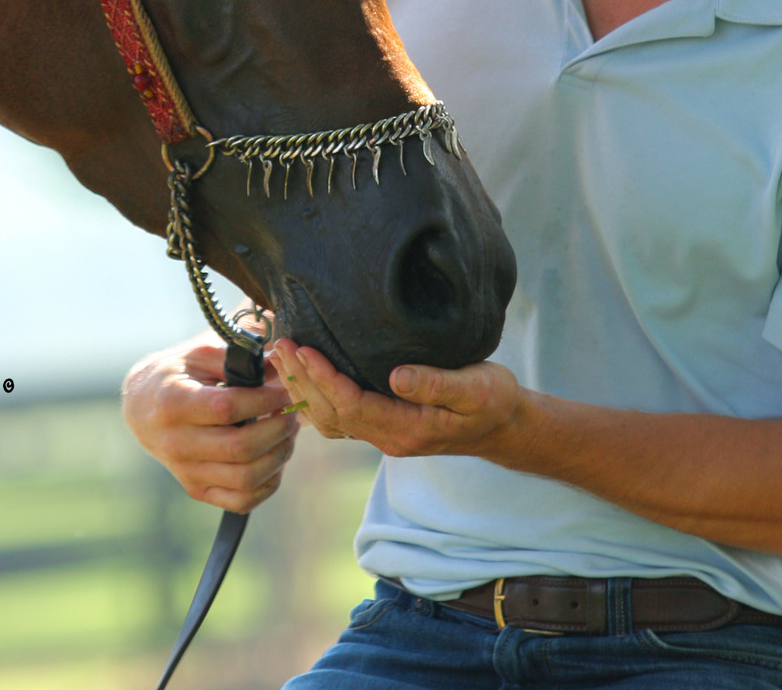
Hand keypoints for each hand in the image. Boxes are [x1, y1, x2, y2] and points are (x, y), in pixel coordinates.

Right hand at [121, 333, 298, 512]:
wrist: (143, 408)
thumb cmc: (178, 373)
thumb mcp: (201, 353)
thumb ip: (239, 356)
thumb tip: (280, 362)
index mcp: (174, 403)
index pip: (227, 409)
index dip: (265, 400)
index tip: (285, 388)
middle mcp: (177, 443)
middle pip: (241, 448)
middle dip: (279, 428)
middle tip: (293, 410)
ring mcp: (186, 472)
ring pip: (245, 479)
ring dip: (279, 455)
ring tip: (289, 432)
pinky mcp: (196, 489)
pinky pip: (241, 501)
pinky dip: (268, 484)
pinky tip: (276, 457)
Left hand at [267, 340, 524, 461]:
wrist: (501, 425)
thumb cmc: (492, 401)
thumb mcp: (475, 388)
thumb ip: (436, 383)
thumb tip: (396, 376)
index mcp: (407, 429)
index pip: (354, 406)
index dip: (326, 379)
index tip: (306, 350)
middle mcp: (388, 437)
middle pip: (332, 413)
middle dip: (303, 379)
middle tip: (280, 344)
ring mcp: (383, 433)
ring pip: (329, 417)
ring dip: (302, 387)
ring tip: (281, 355)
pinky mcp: (382, 423)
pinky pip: (338, 414)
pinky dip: (314, 394)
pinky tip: (302, 373)